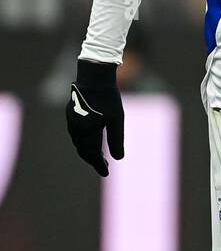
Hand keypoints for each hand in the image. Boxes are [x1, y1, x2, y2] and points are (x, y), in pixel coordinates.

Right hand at [65, 60, 123, 176]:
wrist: (94, 76)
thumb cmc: (108, 98)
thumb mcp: (116, 119)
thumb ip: (116, 139)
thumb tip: (119, 158)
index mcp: (86, 132)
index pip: (92, 155)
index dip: (99, 165)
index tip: (106, 173)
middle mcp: (75, 128)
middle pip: (83, 151)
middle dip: (94, 160)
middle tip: (105, 166)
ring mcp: (72, 120)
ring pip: (78, 142)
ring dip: (88, 151)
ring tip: (99, 155)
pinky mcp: (71, 113)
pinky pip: (76, 133)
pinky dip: (84, 141)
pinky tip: (91, 139)